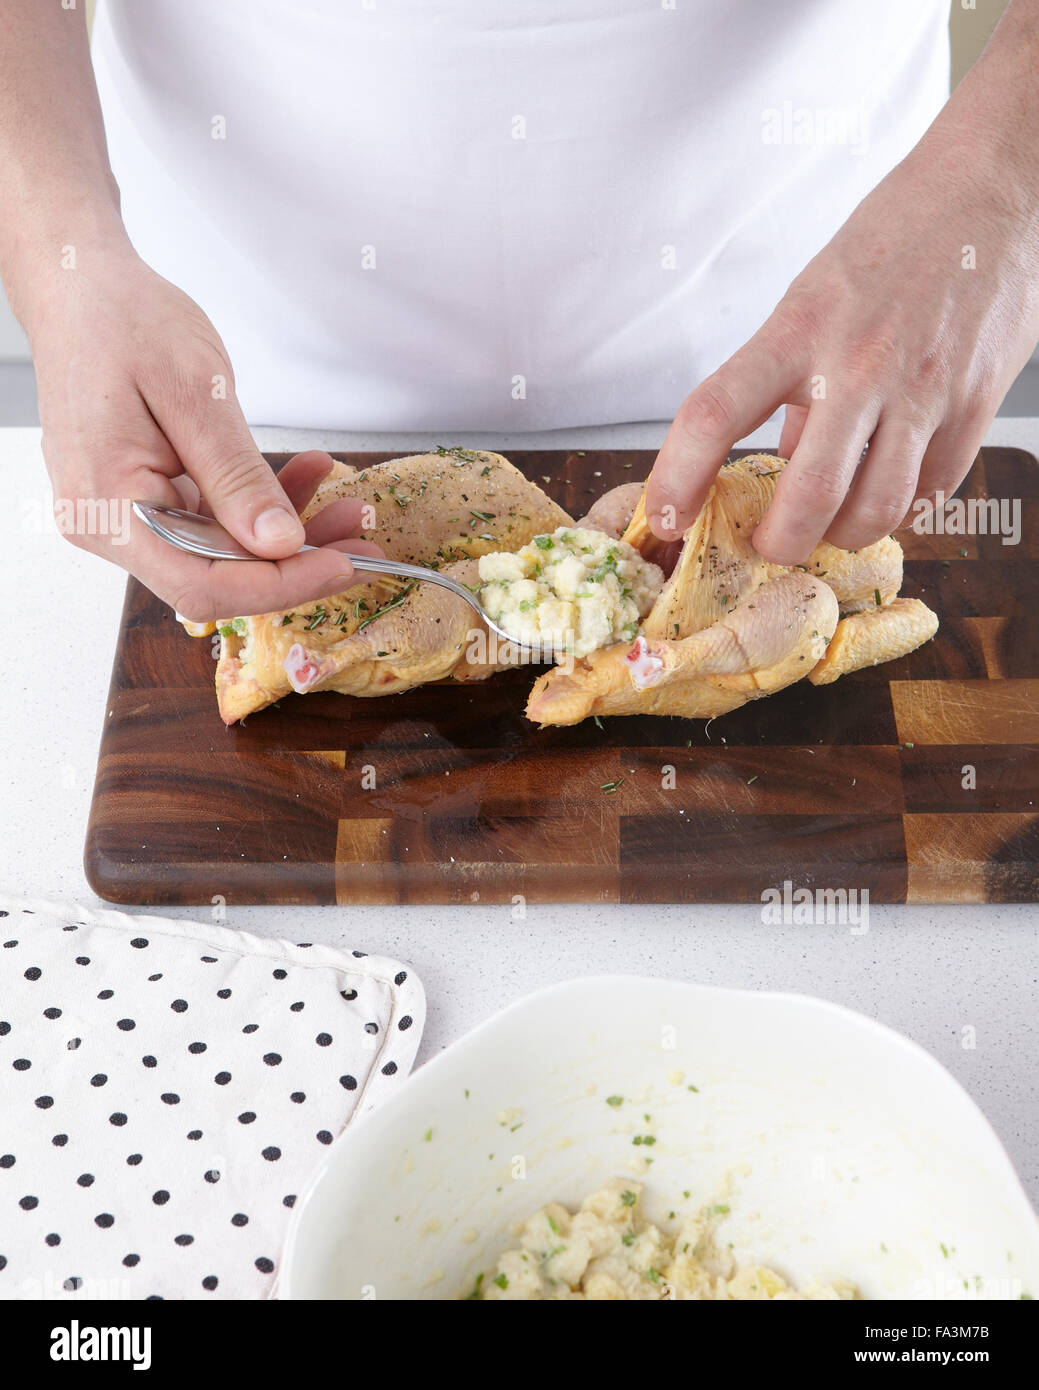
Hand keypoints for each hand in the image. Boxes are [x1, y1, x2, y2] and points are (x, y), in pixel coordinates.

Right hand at [30, 245, 378, 618]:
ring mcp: (125, 517)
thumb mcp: (194, 393)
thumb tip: (281, 544)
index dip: (280, 586)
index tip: (344, 565)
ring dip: (287, 534)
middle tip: (362, 539)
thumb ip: (236, 475)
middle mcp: (109, 526)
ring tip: (344, 504)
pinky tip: (307, 476)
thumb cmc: (123, 322)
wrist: (82, 289)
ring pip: (221, 554)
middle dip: (294, 563)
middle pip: (215, 578)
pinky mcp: (146, 500)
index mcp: (107, 508)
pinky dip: (260, 504)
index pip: (202, 585)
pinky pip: (212, 522)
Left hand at [646, 119, 1038, 562]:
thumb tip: (786, 463)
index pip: (714, 415)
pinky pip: (931, 491)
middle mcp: (858, 364)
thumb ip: (790, 383)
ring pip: (876, 510)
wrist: (992, 189)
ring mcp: (921, 389)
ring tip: (833, 525)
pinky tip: (890, 487)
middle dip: (780, 544)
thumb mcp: (814, 297)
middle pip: (808, 497)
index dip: (679, 479)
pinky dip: (904, 507)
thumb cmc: (893, 237)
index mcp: (799, 329)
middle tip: (769, 545)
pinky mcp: (974, 404)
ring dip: (845, 536)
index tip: (669, 515)